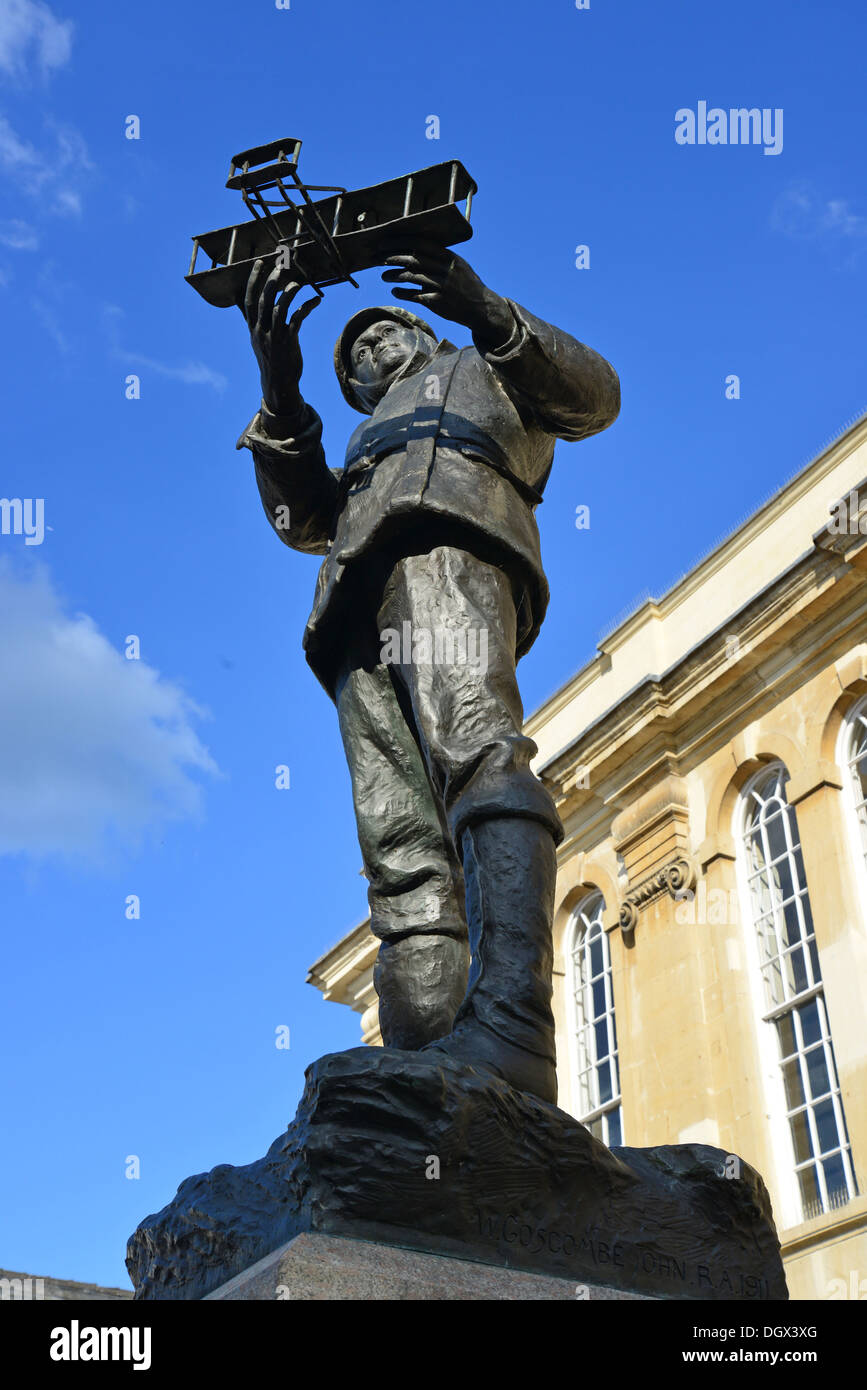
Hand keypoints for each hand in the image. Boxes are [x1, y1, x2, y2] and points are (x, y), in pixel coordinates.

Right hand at [243, 259, 320, 415]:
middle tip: (280, 265)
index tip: (259, 262)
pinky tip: (316, 301)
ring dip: (289, 292)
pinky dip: (306, 307)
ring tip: (297, 283)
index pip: (248, 300)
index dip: (253, 280)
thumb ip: (256, 323)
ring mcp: (274, 336)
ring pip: (279, 307)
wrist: (278, 384)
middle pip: (264, 300)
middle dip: (271, 280)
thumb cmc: (271, 359)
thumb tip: (250, 308)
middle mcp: (261, 330)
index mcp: (253, 329)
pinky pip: (297, 319)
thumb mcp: (259, 340)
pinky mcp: (288, 341)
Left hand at [381, 240, 514, 348]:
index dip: (401, 241)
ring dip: (394, 275)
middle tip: (378, 258)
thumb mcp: (458, 266)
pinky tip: (394, 291)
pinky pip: (415, 296)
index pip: (421, 244)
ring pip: (412, 277)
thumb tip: (414, 248)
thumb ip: (439, 257)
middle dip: (393, 257)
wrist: (481, 308)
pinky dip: (403, 293)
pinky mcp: (438, 303)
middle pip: (414, 259)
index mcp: (450, 257)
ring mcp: (442, 286)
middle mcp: (446, 270)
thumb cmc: (465, 284)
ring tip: (383, 276)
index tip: (385, 241)